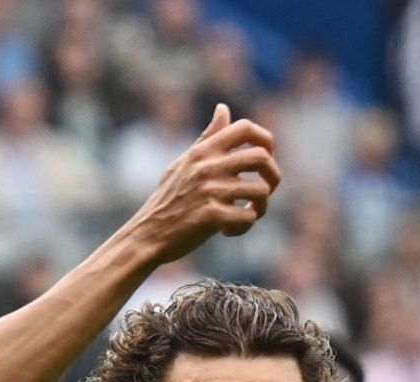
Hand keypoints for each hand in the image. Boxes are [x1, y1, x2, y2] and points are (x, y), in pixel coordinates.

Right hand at [125, 104, 280, 263]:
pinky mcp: (212, 216)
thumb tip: (223, 108)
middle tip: (265, 191)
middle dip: (273, 176)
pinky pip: (248, 217)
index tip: (267, 157)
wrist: (146, 235)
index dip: (265, 139)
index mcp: (203, 151)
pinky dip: (244, 227)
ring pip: (261, 191)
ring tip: (245, 214)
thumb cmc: (167, 200)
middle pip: (262, 157)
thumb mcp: (184, 162)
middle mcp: (208, 166)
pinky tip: (228, 231)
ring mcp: (210, 191)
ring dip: (260, 207)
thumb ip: (208, 138)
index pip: (245, 128)